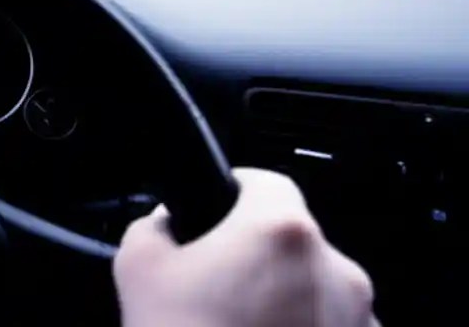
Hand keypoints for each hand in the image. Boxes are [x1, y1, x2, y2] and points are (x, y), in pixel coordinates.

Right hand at [114, 168, 376, 326]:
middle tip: (213, 287)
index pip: (263, 181)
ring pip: (314, 290)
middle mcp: (336, 271)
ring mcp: (358, 321)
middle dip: (256, 258)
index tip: (215, 212)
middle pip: (290, 241)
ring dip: (284, 300)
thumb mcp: (137, 267)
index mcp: (282, 231)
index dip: (232, 193)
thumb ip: (154, 225)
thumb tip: (167, 224)